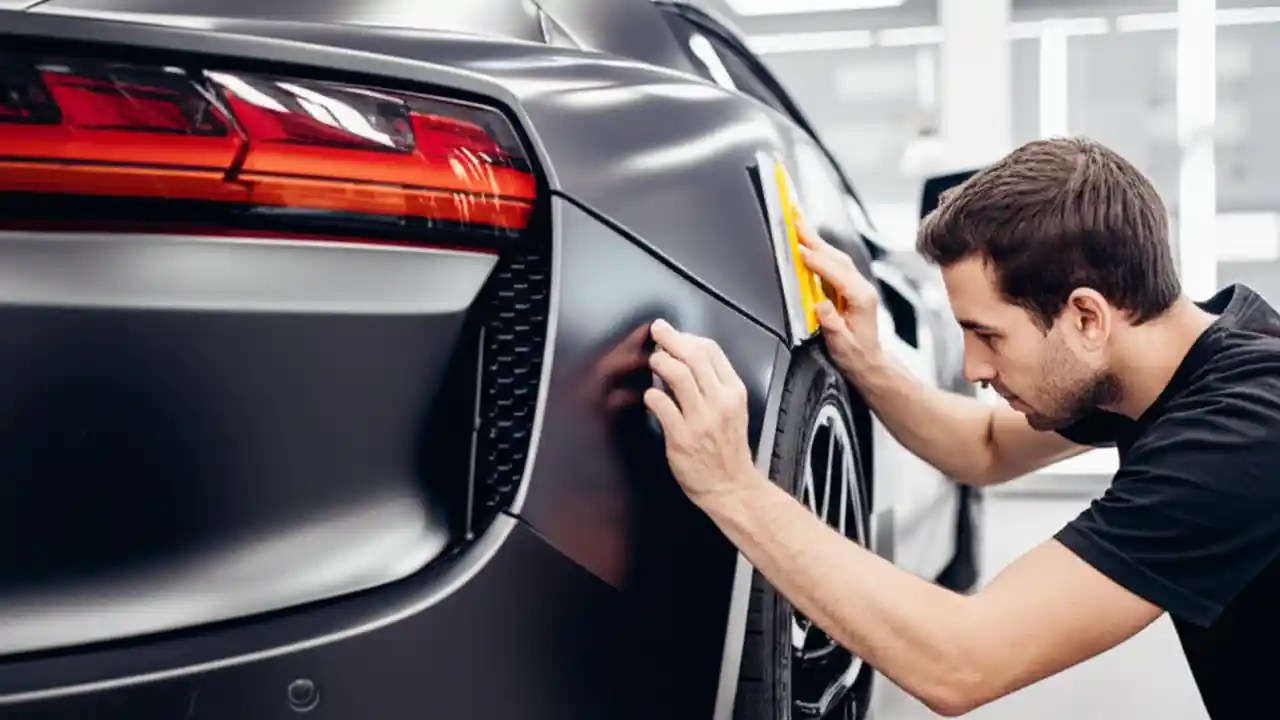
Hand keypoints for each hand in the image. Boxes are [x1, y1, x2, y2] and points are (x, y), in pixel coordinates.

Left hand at [644, 319, 760, 506]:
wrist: (731, 486)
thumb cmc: (728, 449)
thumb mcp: (733, 409)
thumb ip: (714, 384)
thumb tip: (687, 358)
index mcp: (734, 392)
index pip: (711, 350)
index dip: (687, 336)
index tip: (673, 334)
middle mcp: (720, 402)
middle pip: (693, 356)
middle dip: (670, 338)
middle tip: (656, 332)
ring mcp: (701, 419)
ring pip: (678, 375)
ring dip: (660, 362)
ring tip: (654, 362)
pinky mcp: (682, 437)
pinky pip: (661, 405)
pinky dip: (651, 395)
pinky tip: (650, 397)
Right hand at [797, 230, 884, 378]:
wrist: (868, 362)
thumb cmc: (856, 355)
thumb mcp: (841, 344)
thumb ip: (831, 324)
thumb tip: (820, 305)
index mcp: (861, 299)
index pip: (837, 274)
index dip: (818, 262)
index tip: (801, 251)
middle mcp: (861, 288)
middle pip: (836, 258)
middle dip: (815, 240)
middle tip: (796, 223)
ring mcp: (856, 286)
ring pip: (835, 258)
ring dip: (816, 242)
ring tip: (798, 227)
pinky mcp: (849, 288)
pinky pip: (834, 264)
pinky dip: (820, 252)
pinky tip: (808, 245)